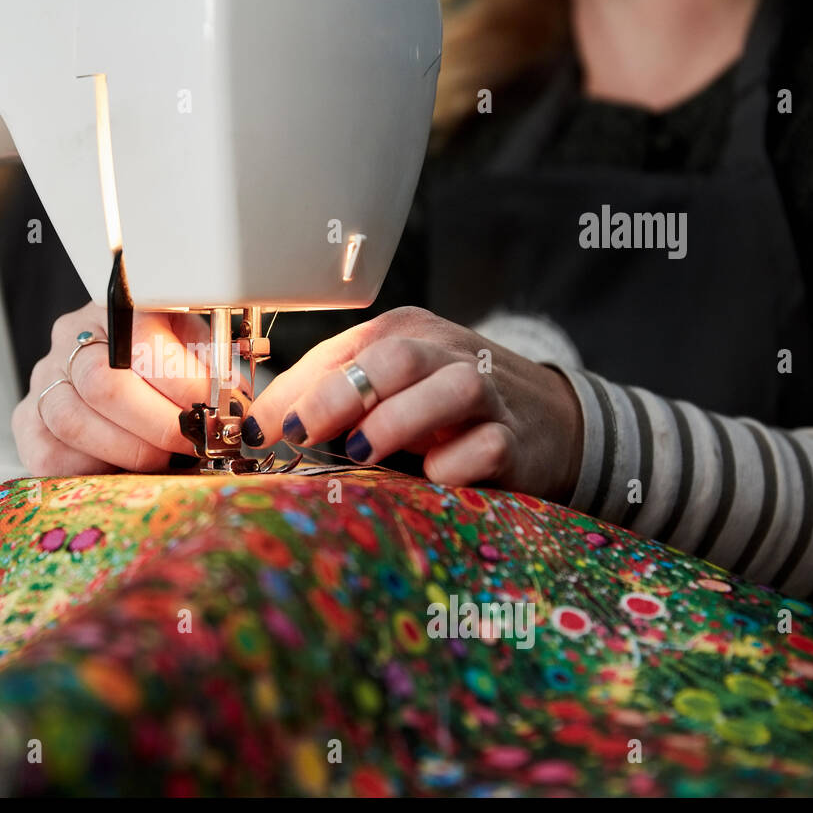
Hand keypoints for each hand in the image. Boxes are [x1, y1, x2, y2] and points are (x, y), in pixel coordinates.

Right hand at [12, 301, 233, 475]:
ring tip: (163, 460)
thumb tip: (237, 406)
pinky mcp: (26, 422)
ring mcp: (44, 379)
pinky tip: (121, 469)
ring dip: (129, 451)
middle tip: (192, 444)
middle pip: (104, 383)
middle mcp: (72, 338)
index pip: (142, 340)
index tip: (214, 413)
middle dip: (158, 425)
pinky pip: (50, 454)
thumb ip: (212, 369)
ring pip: (74, 421)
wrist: (113, 377)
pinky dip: (93, 469)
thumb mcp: (193, 350)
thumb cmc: (162, 367)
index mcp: (118, 309)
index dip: (182, 383)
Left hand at [243, 307, 582, 501]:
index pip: (346, 349)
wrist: (551, 424)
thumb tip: (261, 426)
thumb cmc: (447, 410)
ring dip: (399, 421)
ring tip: (361, 452)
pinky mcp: (516, 444)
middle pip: (397, 356)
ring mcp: (488, 398)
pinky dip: (455, 463)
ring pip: (453, 389)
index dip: (296, 388)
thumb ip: (331, 396)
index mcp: (409, 334)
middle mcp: (449, 357)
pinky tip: (430, 477)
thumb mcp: (389, 388)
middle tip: (301, 433)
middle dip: (341, 395)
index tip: (260, 429)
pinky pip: (487, 447)